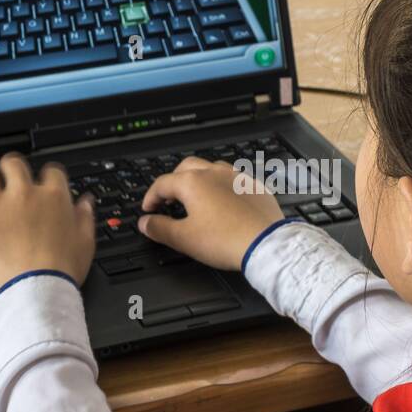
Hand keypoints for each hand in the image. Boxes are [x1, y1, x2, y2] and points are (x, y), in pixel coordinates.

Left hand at [0, 153, 95, 293]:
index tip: (46, 182)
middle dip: (10, 168)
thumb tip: (85, 202)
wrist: (40, 290)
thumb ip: (84, 217)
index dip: (47, 175)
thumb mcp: (86, 241)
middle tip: (8, 175)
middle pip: (13, 164)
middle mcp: (24, 196)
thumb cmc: (63, 270)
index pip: (51, 171)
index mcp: (53, 198)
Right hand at [138, 157, 283, 269]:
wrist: (265, 243)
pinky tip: (222, 201)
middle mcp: (214, 173)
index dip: (151, 197)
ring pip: (211, 169)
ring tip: (195, 196)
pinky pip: (233, 179)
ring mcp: (237, 177)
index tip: (148, 209)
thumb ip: (160, 228)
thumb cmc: (226, 240)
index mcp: (193, 182)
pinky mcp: (254, 186)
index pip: (162, 183)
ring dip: (198, 179)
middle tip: (168, 199)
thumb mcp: (184, 239)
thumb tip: (146, 223)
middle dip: (173, 181)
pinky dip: (221, 186)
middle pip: (186, 168)